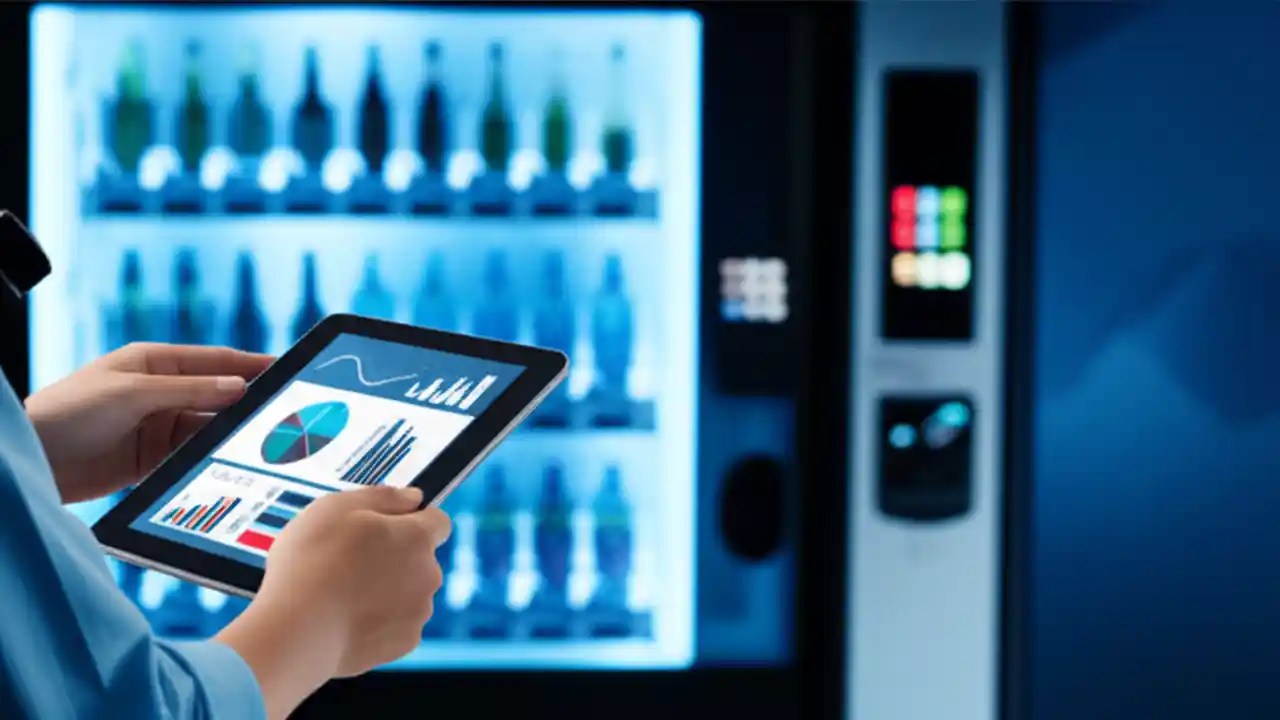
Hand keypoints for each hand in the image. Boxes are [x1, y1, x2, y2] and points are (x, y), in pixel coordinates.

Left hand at [24, 343, 272, 502]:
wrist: (31, 459)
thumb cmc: (67, 411)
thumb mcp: (131, 393)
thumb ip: (188, 390)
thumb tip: (238, 385)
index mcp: (154, 363)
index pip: (214, 361)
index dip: (251, 364)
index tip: (286, 369)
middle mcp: (160, 393)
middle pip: (216, 397)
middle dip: (246, 404)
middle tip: (285, 413)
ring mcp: (157, 427)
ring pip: (207, 429)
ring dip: (229, 435)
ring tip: (263, 443)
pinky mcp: (152, 460)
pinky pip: (192, 457)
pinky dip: (210, 459)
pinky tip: (232, 464)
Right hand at [217, 486, 449, 719]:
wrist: (295, 633)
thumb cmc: (311, 564)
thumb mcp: (336, 508)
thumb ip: (383, 497)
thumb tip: (413, 497)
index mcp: (417, 537)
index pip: (437, 521)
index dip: (412, 520)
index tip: (385, 526)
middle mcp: (428, 575)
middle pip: (420, 558)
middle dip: (393, 556)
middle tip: (348, 561)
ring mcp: (417, 613)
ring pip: (408, 593)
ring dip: (385, 590)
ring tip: (340, 594)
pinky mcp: (402, 645)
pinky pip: (394, 625)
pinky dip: (375, 621)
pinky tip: (343, 620)